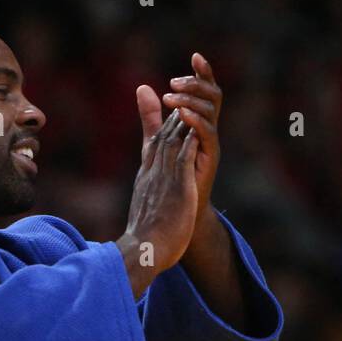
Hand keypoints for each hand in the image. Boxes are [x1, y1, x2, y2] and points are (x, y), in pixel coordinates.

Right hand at [116, 108, 198, 295]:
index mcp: (146, 178)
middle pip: (163, 135)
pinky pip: (184, 156)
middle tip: (183, 87)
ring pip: (173, 139)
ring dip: (182, 117)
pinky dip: (190, 138)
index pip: (154, 144)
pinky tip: (199, 124)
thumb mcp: (145, 214)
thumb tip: (146, 192)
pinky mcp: (177, 186)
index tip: (169, 106)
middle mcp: (153, 173)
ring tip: (192, 97)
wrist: (142, 253)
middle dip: (173, 111)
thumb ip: (149, 189)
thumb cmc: (144, 242)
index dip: (160, 122)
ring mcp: (164, 178)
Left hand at [158, 52, 222, 211]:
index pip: (205, 92)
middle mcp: (208, 130)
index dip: (203, 73)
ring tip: (170, 97)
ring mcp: (210, 144)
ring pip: (211, 111)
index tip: (195, 56)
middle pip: (213, 96)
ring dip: (191, 100)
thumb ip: (151, 115)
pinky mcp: (209, 159)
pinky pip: (208, 134)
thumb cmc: (167, 177)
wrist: (173, 213)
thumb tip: (142, 87)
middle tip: (173, 83)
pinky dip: (195, 121)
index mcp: (198, 123)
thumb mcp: (155, 139)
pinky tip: (181, 113)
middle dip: (196, 84)